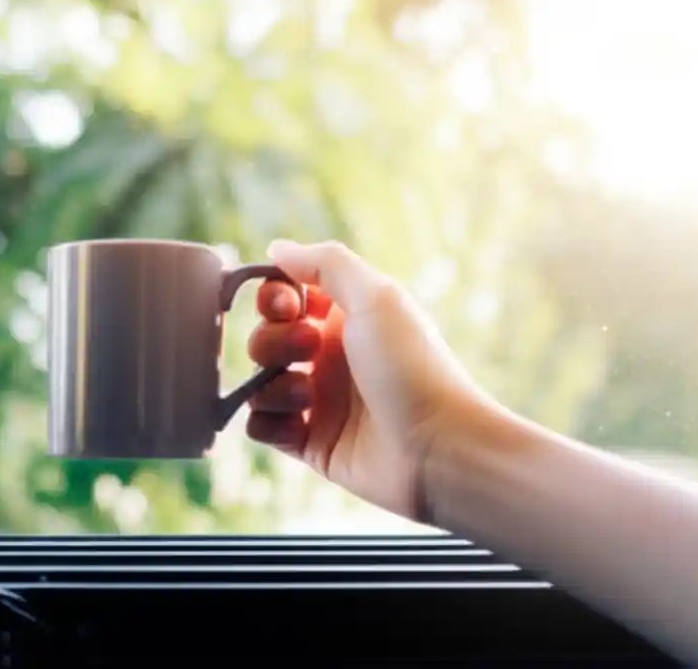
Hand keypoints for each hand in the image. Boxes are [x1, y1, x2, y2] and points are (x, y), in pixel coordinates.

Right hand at [247, 239, 493, 520]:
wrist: (438, 449)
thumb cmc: (413, 367)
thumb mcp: (377, 297)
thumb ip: (325, 263)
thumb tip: (276, 248)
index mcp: (346, 319)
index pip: (285, 297)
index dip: (275, 297)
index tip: (287, 305)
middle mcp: (329, 358)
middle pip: (264, 338)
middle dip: (273, 342)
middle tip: (309, 350)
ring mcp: (318, 402)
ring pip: (258, 383)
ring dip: (272, 385)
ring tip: (309, 398)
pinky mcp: (310, 443)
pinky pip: (261, 427)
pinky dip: (268, 423)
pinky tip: (298, 425)